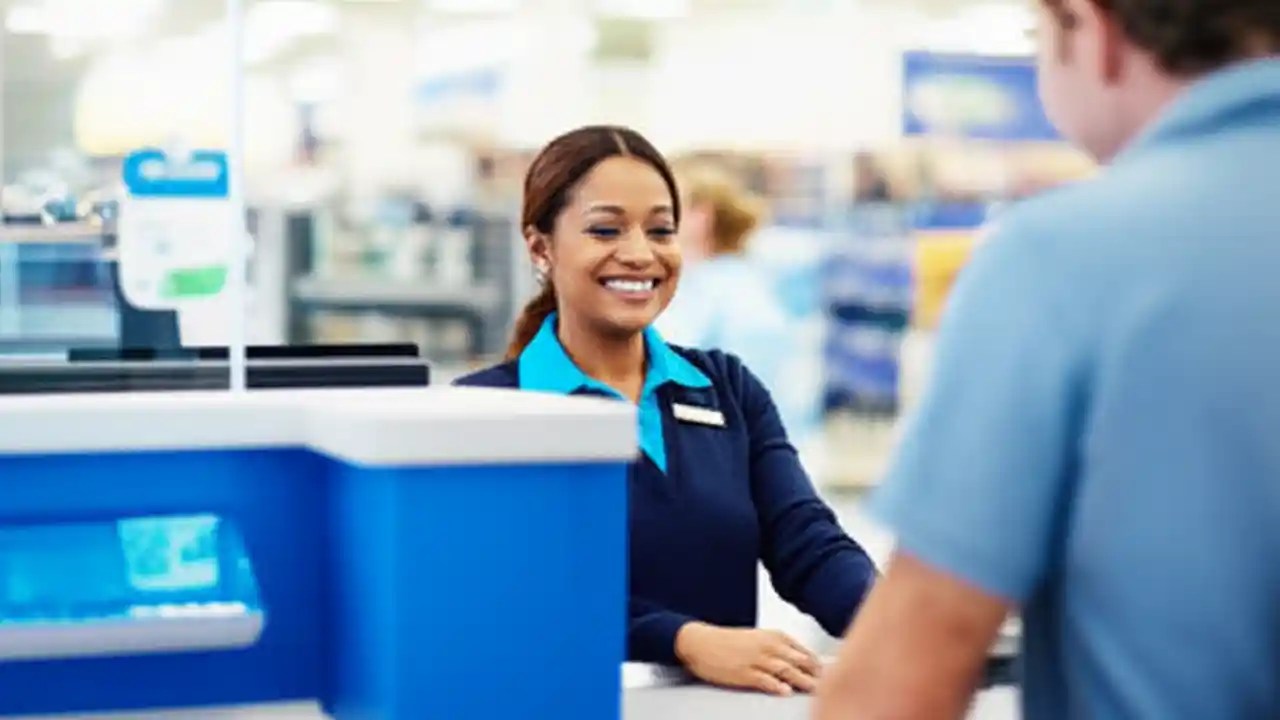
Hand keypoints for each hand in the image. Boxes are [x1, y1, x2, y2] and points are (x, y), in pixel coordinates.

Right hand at [674, 622, 821, 695]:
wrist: (702, 642)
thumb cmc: (729, 642)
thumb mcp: (759, 639)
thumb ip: (780, 649)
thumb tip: (801, 662)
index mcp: (773, 637)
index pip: (804, 652)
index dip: (818, 665)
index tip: (829, 674)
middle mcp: (768, 646)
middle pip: (799, 661)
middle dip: (815, 674)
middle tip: (828, 685)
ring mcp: (756, 659)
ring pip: (786, 670)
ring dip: (802, 681)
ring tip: (814, 690)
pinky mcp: (743, 673)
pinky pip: (764, 680)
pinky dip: (776, 685)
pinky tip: (785, 691)